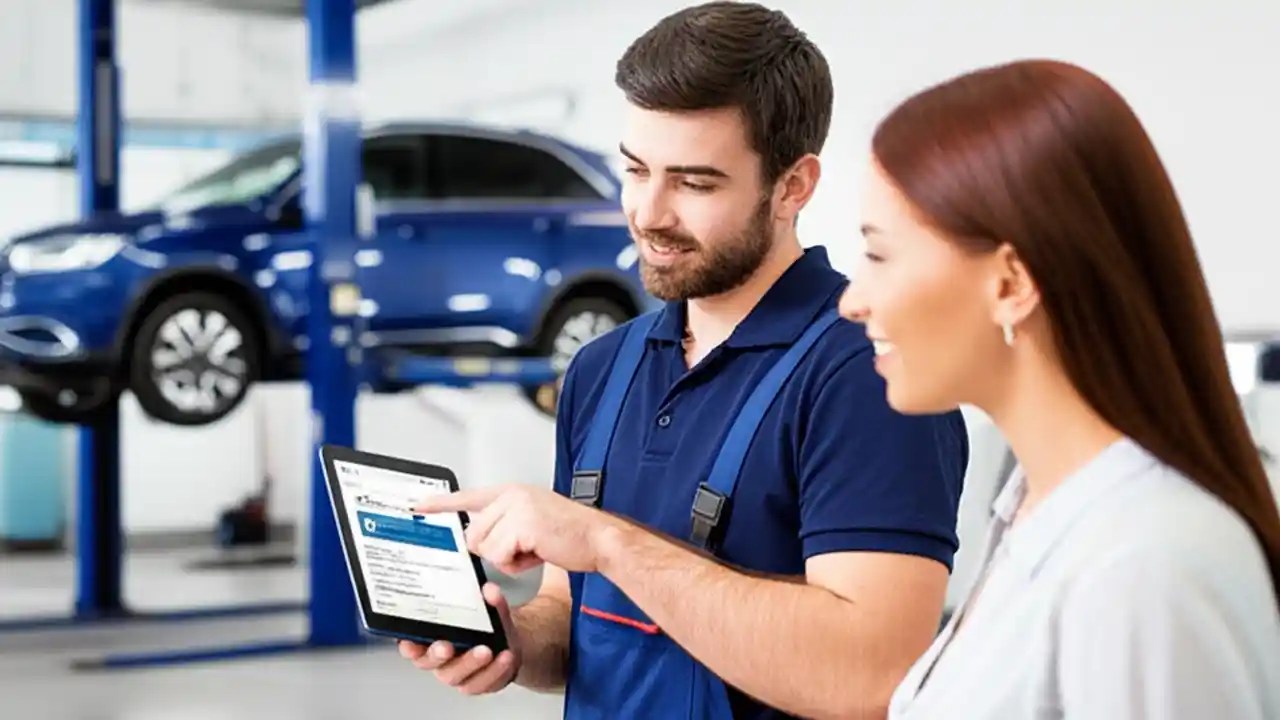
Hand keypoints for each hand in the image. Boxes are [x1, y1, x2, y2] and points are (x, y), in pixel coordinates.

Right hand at [398, 582, 520, 694]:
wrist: (508, 643)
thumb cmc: (484, 625)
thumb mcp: (486, 609)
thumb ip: (488, 600)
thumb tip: (489, 590)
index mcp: (431, 638)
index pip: (410, 644)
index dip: (408, 645)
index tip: (411, 642)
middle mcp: (439, 659)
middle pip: (428, 662)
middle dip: (436, 654)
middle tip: (447, 646)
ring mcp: (457, 674)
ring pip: (455, 675)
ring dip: (470, 662)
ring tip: (486, 650)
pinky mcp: (478, 684)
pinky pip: (483, 682)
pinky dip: (496, 669)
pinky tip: (505, 657)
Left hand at [414, 484, 621, 574]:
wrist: (600, 539)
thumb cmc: (569, 535)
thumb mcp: (532, 522)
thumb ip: (505, 524)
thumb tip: (477, 539)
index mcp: (511, 492)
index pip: (468, 497)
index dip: (441, 503)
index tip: (417, 505)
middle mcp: (511, 495)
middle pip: (474, 535)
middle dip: (496, 551)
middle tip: (525, 548)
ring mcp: (516, 507)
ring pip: (485, 547)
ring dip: (508, 559)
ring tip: (534, 548)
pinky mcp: (523, 524)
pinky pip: (501, 556)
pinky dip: (518, 564)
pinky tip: (538, 552)